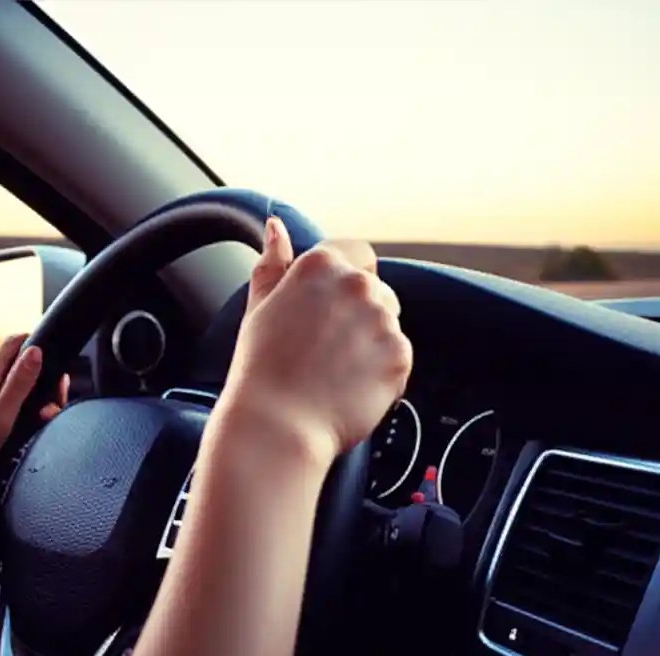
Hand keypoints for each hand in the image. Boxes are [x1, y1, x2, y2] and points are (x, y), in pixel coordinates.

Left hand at [0, 334, 68, 478]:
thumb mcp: (0, 414)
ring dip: (31, 400)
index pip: (14, 343)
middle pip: (16, 368)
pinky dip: (18, 414)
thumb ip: (19, 383)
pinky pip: (1, 406)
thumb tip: (35, 350)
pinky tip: (21, 431)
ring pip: (10, 389)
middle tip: (53, 405)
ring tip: (41, 421)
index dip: (37, 345)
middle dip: (41, 381)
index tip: (57, 363)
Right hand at [217, 217, 412, 472]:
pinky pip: (398, 358)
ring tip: (335, 371)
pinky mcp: (400, 355)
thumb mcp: (259, 306)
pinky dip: (381, 373)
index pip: (357, 255)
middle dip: (359, 315)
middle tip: (325, 350)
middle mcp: (357, 284)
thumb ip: (273, 262)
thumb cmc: (261, 368)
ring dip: (371, 343)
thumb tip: (276, 226)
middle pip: (376, 291)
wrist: (276, 425)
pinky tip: (349, 388)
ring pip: (388, 324)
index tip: (327, 313)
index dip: (343, 285)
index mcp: (321, 265)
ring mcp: (382, 319)